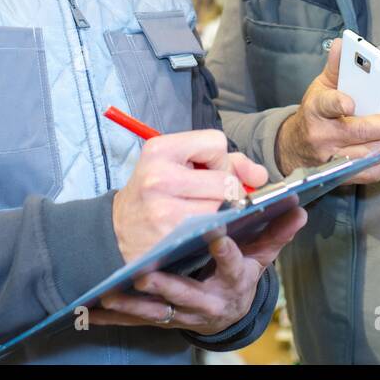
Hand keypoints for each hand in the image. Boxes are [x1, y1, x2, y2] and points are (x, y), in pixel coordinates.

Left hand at [90, 207, 307, 335]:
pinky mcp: (162, 321)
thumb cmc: (239, 274)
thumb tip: (299, 207)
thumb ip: (276, 231)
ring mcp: (183, 314)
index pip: (230, 262)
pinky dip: (113, 316)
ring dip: (132, 303)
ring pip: (156, 311)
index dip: (223, 248)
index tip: (214, 230)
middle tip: (146, 271)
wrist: (225, 312)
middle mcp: (208, 301)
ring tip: (110, 291)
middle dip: (166, 285)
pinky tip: (90, 309)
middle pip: (186, 293)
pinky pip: (135, 321)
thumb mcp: (260, 256)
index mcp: (233, 279)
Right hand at [112, 129, 267, 263]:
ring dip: (222, 212)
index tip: (206, 171)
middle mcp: (160, 177)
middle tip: (206, 197)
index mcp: (160, 150)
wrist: (117, 230)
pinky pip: (214, 229)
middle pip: (226, 180)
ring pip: (223, 207)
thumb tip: (261, 176)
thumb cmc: (154, 193)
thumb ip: (225, 162)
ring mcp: (164, 209)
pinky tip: (200, 229)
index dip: (219, 160)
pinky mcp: (171, 237)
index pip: (216, 143)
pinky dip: (215, 229)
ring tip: (201, 213)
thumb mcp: (178, 165)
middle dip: (226, 189)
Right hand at [275, 36, 379, 184]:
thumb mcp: (320, 88)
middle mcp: (322, 135)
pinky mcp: (338, 175)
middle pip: (359, 132)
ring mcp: (330, 158)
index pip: (326, 105)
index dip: (338, 103)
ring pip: (366, 155)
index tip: (350, 103)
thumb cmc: (313, 114)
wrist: (293, 147)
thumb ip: (336, 68)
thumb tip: (344, 44)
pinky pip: (366, 174)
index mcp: (316, 109)